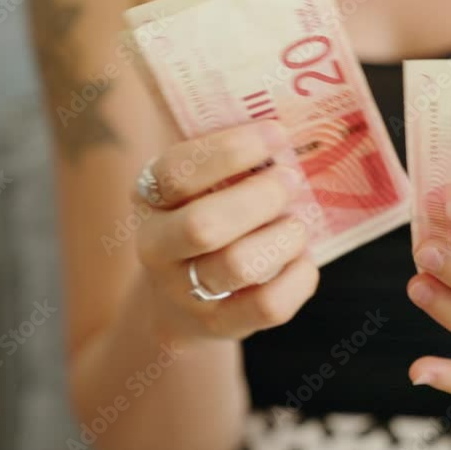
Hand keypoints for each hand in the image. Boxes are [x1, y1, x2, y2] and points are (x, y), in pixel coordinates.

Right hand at [134, 120, 318, 340]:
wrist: (179, 300)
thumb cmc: (204, 215)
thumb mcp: (197, 182)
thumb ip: (225, 152)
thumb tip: (285, 122)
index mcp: (148, 199)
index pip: (177, 173)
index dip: (231, 150)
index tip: (277, 134)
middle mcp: (156, 248)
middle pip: (204, 226)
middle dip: (261, 198)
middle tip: (291, 180)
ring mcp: (184, 293)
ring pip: (239, 266)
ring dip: (284, 237)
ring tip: (297, 224)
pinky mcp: (220, 326)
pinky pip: (268, 306)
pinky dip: (299, 277)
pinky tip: (302, 259)